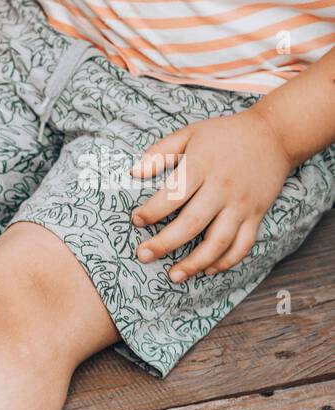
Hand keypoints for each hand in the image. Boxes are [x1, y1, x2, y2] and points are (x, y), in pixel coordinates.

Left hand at [129, 109, 293, 281]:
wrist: (274, 134)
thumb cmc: (224, 135)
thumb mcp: (190, 133)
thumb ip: (160, 152)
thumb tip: (134, 172)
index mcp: (202, 167)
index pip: (173, 195)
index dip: (151, 211)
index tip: (135, 221)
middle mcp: (223, 189)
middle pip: (192, 224)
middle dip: (165, 243)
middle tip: (143, 256)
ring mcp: (242, 204)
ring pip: (219, 241)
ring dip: (196, 262)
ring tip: (174, 276)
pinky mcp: (257, 214)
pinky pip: (244, 244)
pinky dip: (227, 261)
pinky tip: (208, 270)